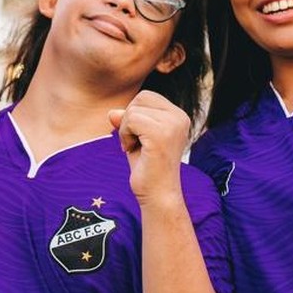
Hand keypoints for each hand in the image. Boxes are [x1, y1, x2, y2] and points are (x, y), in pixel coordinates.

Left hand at [108, 90, 190, 205]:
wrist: (158, 195)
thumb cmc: (148, 168)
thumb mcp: (136, 138)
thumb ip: (127, 121)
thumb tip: (111, 112)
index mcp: (179, 116)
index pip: (147, 97)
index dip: (134, 114)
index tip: (137, 137)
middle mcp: (180, 117)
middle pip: (141, 98)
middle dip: (129, 119)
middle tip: (133, 142)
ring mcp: (173, 125)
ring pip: (134, 109)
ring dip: (125, 129)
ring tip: (133, 147)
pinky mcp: (161, 134)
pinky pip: (131, 120)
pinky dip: (124, 135)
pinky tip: (130, 150)